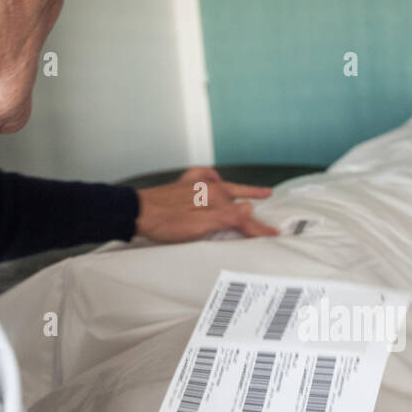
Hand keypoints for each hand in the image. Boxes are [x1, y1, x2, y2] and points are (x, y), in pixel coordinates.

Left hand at [134, 167, 278, 242]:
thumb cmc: (166, 223)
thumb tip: (250, 208)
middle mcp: (208, 188)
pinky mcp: (184, 186)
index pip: (243, 217)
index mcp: (215, 198)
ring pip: (225, 188)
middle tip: (271, 207)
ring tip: (257, 191)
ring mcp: (196, 185)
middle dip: (255, 205)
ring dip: (242, 190)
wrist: (138, 213)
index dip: (258, 228)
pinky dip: (213, 178)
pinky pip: (203, 177)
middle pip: (237, 200)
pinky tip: (215, 179)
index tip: (273, 235)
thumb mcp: (200, 226)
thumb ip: (226, 217)